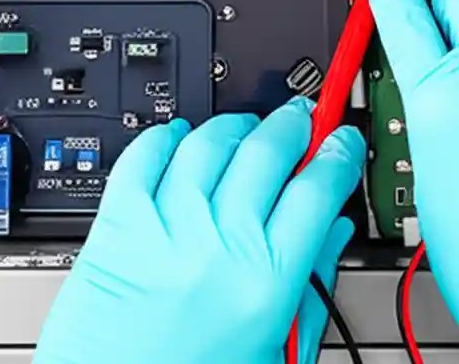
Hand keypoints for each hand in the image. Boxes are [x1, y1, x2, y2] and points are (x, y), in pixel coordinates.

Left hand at [34, 97, 365, 363]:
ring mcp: (166, 231)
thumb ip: (312, 287)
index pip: (318, 188)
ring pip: (209, 144)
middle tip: (301, 118)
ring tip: (243, 128)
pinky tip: (177, 138)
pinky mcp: (117, 229)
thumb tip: (332, 235)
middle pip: (267, 151)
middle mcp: (219, 246)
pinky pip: (142, 159)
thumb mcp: (278, 351)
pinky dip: (164, 138)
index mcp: (268, 281)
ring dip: (234, 126)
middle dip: (293, 123)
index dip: (337, 152)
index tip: (341, 140)